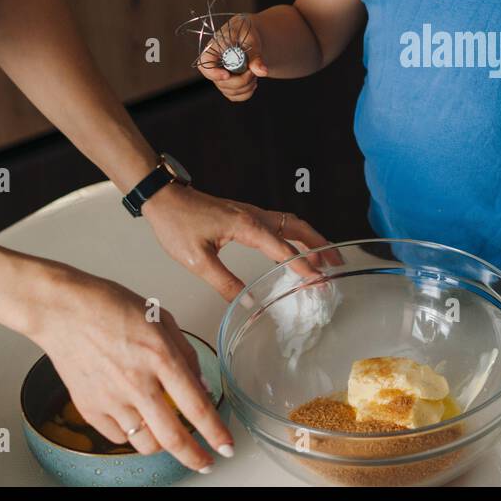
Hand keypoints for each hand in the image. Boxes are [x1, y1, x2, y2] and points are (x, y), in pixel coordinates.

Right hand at [26, 264, 233, 472]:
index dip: (216, 432)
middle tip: (206, 464)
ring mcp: (111, 399)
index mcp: (160, 357)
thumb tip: (201, 384)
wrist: (63, 310)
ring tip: (168, 433)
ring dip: (163, 445)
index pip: (196, 406)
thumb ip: (186, 353)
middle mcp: (137, 383)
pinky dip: (133, 435)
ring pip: (146, 443)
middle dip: (195, 458)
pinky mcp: (89, 408)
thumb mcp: (162, 319)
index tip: (227, 446)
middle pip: (172, 437)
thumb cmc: (111, 306)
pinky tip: (137, 419)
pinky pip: (119, 437)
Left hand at [142, 182, 338, 302]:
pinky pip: (279, 223)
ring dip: (310, 238)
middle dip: (319, 246)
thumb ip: (224, 282)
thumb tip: (246, 302)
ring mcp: (251, 212)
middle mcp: (254, 216)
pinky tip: (294, 247)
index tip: (319, 281)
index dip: (303, 265)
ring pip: (291, 223)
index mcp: (246, 226)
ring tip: (324, 256)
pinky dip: (294, 234)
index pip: (283, 248)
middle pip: (297, 228)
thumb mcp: (197, 260)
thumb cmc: (176, 224)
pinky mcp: (244, 214)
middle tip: (335, 264)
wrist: (164, 198)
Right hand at [197, 14, 266, 100]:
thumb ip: (255, 55)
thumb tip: (262, 72)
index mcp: (213, 50)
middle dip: (241, 80)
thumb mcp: (251, 39)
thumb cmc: (246, 32)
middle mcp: (213, 66)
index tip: (227, 75)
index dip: (213, 73)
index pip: (204, 65)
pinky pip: (235, 97)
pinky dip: (247, 92)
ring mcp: (220, 77)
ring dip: (246, 86)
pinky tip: (253, 81)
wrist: (248, 36)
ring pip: (230, 92)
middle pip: (220, 83)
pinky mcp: (228, 85)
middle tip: (253, 70)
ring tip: (254, 71)